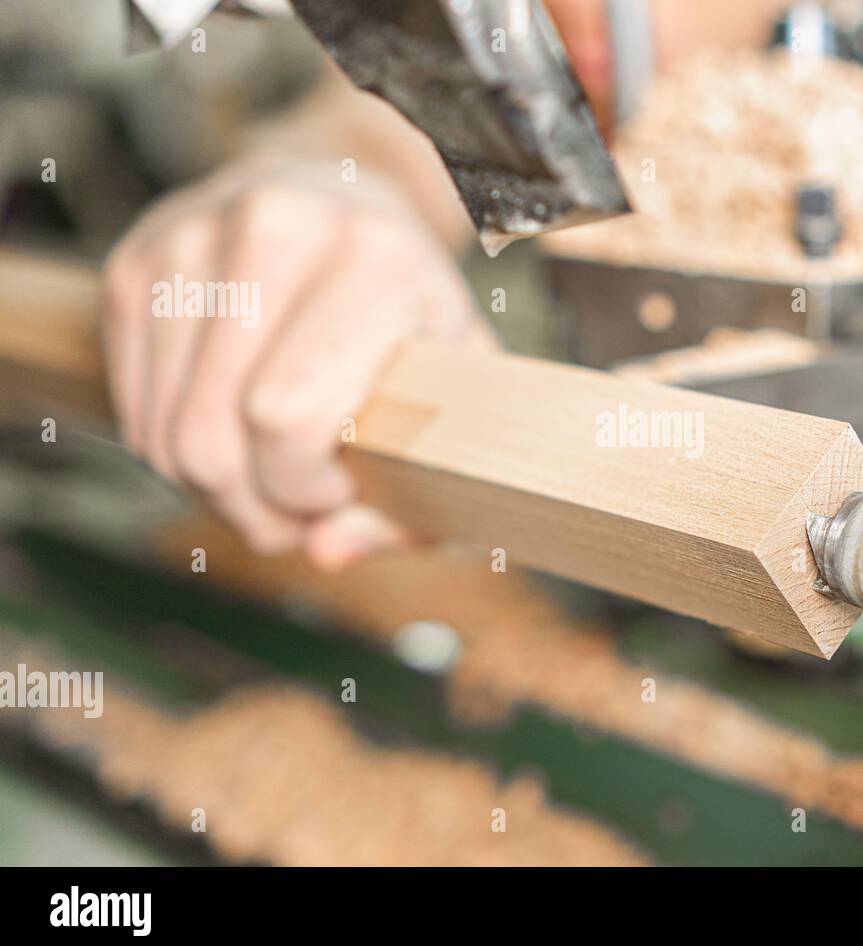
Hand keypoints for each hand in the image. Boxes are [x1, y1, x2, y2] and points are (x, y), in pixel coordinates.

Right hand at [102, 157, 495, 567]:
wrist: (342, 195)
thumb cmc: (408, 310)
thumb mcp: (449, 392)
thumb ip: (417, 489)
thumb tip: (330, 553)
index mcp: (375, 260)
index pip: (287, 417)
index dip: (306, 488)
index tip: (341, 490)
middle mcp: (278, 228)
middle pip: (212, 437)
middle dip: (254, 507)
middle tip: (296, 511)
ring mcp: (192, 237)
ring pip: (164, 435)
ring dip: (214, 489)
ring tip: (268, 478)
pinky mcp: (136, 260)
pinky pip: (134, 411)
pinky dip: (177, 452)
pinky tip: (231, 436)